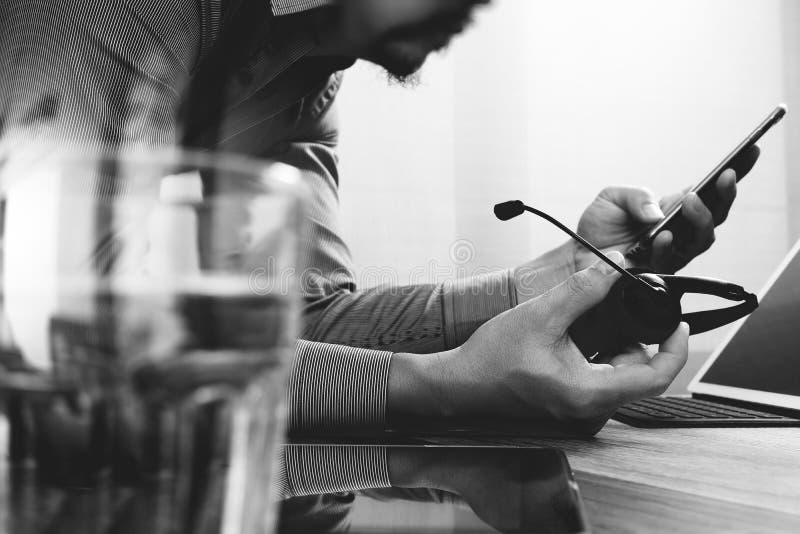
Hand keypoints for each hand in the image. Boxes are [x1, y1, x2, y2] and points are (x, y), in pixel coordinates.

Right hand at [391, 252, 688, 430]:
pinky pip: (602, 376)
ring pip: (621, 373)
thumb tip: (614, 266)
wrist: (461, 382)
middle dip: (638, 335)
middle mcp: (590, 406)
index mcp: (589, 392)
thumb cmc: (492, 358)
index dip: (675, 348)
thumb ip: (582, 290)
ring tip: (597, 315)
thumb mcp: (541, 315)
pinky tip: (582, 332)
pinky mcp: (570, 399)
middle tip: (625, 304)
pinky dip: (602, 352)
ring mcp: (580, 405)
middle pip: (640, 372)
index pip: (656, 376)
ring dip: (618, 343)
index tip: (675, 320)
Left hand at [574, 168, 737, 272]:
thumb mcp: (612, 198)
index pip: (709, 190)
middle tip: (723, 179)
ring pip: (702, 239)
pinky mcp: (659, 272)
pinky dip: (667, 246)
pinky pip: (671, 260)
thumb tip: (658, 211)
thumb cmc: (599, 225)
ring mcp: (673, 251)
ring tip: (689, 203)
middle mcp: (680, 229)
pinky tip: (662, 235)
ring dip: (700, 219)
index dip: (732, 174)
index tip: (750, 153)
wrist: (578, 254)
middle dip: (724, 195)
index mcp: (673, 207)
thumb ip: (636, 197)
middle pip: (716, 214)